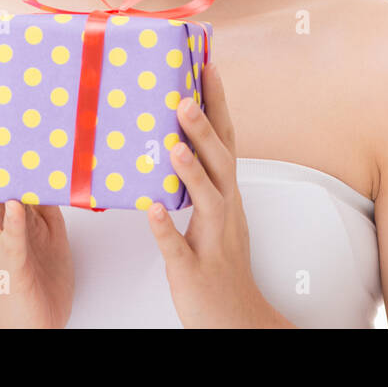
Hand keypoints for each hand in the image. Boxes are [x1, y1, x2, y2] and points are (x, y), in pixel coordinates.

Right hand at [0, 88, 73, 327]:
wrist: (36, 323)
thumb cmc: (39, 274)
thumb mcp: (47, 225)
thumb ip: (43, 194)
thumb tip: (53, 161)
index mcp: (3, 205)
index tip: (0, 93)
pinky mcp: (11, 267)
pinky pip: (7, 242)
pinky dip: (11, 223)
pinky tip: (15, 206)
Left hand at [145, 62, 294, 327]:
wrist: (234, 319)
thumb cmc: (218, 264)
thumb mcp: (213, 216)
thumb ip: (198, 180)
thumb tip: (176, 137)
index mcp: (227, 196)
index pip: (225, 142)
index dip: (218, 106)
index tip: (208, 67)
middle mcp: (226, 213)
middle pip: (221, 164)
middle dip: (205, 130)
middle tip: (184, 96)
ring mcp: (212, 242)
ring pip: (207, 201)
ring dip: (191, 171)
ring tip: (173, 143)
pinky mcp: (194, 270)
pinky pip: (179, 248)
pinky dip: (168, 229)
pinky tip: (153, 210)